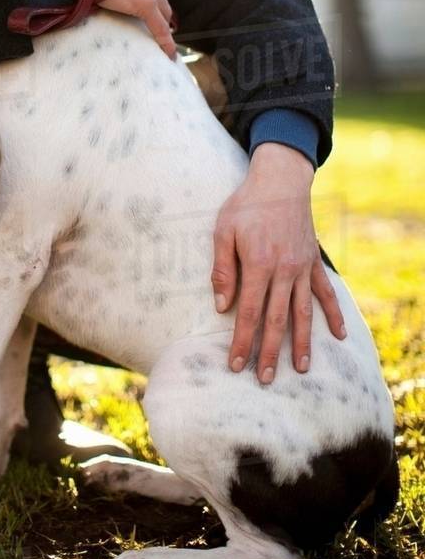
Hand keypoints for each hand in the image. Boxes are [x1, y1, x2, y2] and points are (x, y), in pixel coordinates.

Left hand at [211, 142, 345, 382]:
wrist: (279, 180)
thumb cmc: (246, 205)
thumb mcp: (223, 230)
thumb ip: (222, 269)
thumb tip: (221, 305)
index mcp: (258, 264)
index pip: (248, 312)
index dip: (242, 341)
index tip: (236, 364)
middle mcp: (283, 271)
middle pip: (276, 320)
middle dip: (269, 352)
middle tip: (264, 378)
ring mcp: (302, 268)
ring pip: (303, 313)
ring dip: (302, 343)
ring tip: (300, 369)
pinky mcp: (313, 261)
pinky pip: (325, 292)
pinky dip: (333, 314)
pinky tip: (338, 336)